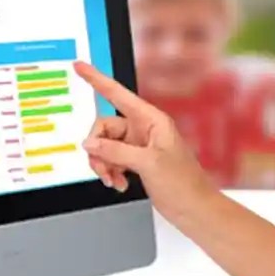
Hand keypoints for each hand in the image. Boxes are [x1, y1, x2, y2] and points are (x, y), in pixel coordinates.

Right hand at [72, 61, 215, 217]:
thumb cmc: (183, 183)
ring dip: (104, 163)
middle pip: (104, 127)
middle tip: (103, 168)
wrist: (194, 209)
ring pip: (105, 145)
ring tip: (113, 180)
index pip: (117, 94)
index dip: (97, 79)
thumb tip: (90, 143)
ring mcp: (139, 145)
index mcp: (151, 119)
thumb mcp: (147, 163)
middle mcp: (144, 129)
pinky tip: (119, 184)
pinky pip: (111, 159)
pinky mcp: (136, 161)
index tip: (80, 66)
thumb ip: (115, 150)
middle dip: (98, 148)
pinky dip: (110, 172)